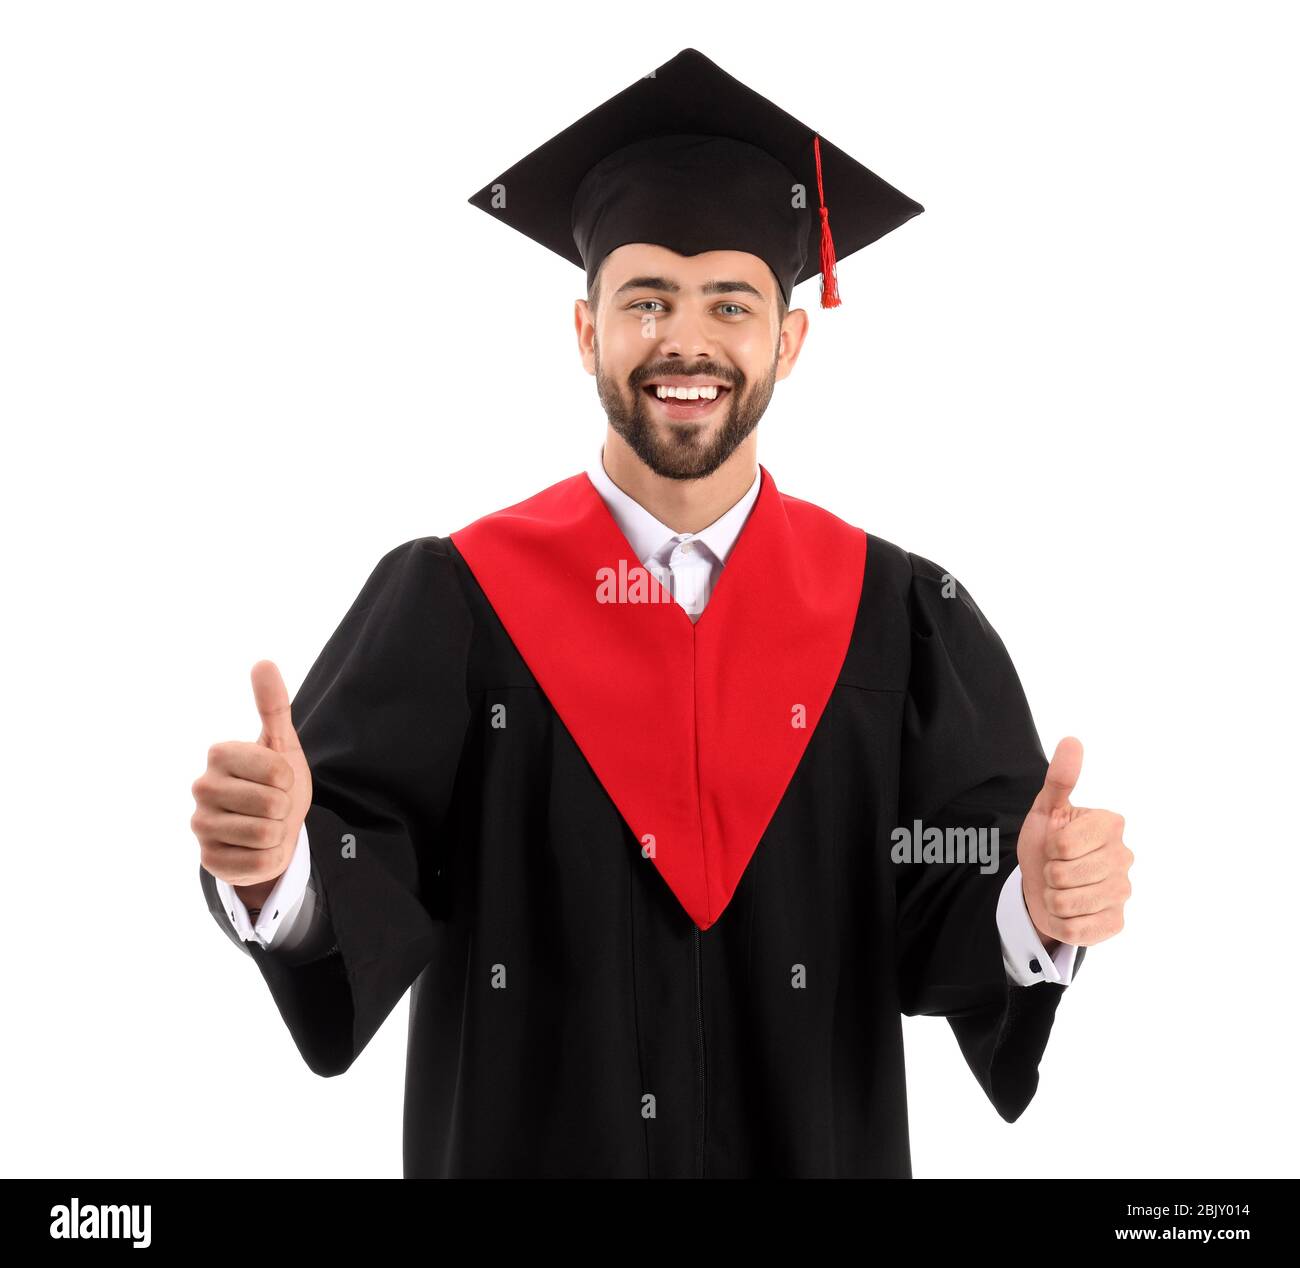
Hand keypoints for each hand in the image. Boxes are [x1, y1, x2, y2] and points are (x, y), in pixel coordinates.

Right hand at [191, 660, 312, 908]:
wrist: (272, 828)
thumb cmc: (276, 781)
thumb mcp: (281, 742)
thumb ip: (273, 704)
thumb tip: (264, 662)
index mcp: (219, 755)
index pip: (276, 771)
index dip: (288, 779)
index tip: (278, 778)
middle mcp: (202, 788)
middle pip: (272, 804)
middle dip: (284, 808)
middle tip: (273, 804)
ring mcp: (201, 826)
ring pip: (264, 834)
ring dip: (278, 833)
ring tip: (267, 825)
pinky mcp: (209, 861)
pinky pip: (257, 863)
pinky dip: (268, 858)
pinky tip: (256, 848)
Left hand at [1016, 737, 1132, 950]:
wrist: (1042, 884)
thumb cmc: (1046, 842)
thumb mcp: (1046, 808)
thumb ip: (1060, 777)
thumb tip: (1072, 740)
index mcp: (1111, 825)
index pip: (1064, 844)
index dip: (1049, 846)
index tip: (1054, 844)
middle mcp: (1124, 857)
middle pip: (1064, 875)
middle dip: (1048, 874)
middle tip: (1055, 869)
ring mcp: (1123, 892)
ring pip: (1068, 904)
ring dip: (1051, 899)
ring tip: (1059, 889)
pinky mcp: (1116, 923)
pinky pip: (1076, 930)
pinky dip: (1060, 923)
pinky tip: (1068, 911)